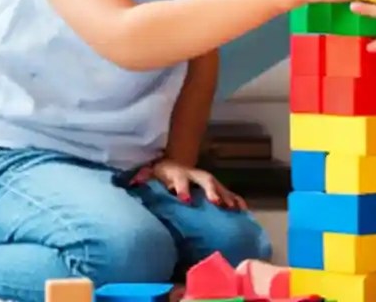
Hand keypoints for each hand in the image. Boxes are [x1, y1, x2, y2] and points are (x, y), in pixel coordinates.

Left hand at [131, 160, 246, 209]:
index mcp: (176, 173)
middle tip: (216, 202)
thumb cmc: (159, 175)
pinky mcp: (213, 188)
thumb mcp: (149, 174)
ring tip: (233, 208)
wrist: (171, 165)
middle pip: (205, 179)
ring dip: (226, 196)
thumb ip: (142, 178)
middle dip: (211, 190)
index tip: (184, 199)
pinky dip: (236, 200)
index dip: (182, 188)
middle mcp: (194, 175)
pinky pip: (227, 192)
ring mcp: (205, 180)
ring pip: (219, 185)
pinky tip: (243, 210)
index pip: (180, 178)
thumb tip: (133, 182)